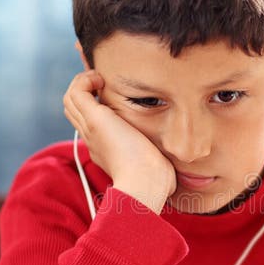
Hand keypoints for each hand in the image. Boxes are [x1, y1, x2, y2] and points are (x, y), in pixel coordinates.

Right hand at [63, 70, 176, 213]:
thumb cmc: (156, 181)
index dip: (97, 105)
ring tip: (101, 79)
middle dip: (86, 90)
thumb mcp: (159, 165)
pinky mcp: (95, 120)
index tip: (113, 96)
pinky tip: (102, 79)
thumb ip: (166, 160)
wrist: (144, 185)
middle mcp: (93, 138)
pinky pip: (75, 93)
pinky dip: (84, 81)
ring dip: (83, 84)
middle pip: (74, 109)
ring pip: (70, 100)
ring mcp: (91, 129)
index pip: (91, 123)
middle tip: (103, 80)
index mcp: (105, 148)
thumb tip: (193, 175)